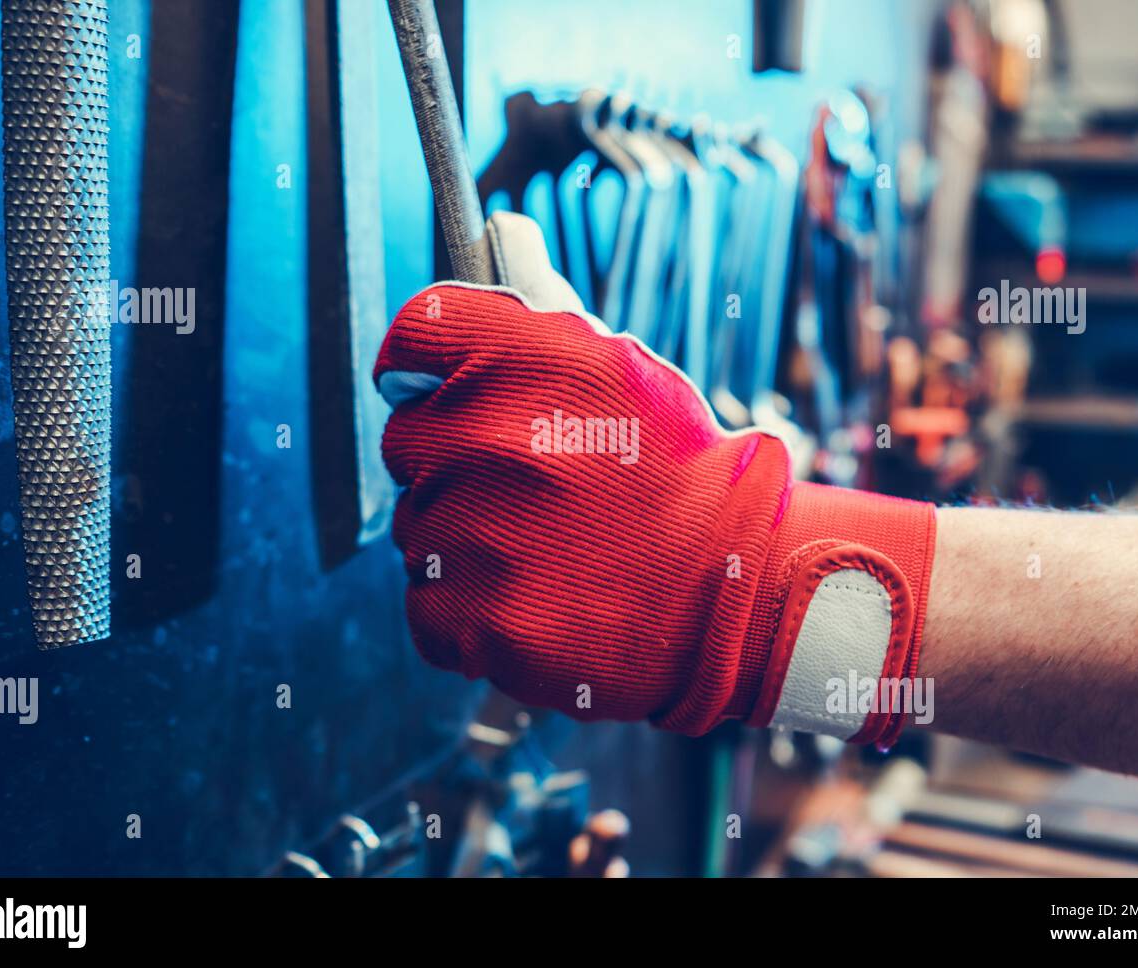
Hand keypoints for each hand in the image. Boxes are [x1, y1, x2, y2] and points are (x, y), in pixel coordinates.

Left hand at [375, 216, 935, 740]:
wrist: (732, 587)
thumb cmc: (675, 469)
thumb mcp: (618, 367)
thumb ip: (542, 299)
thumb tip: (500, 229)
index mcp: (511, 357)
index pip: (409, 340)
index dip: (423, 371)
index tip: (444, 395)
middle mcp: (475, 435)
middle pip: (405, 443)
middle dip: (454, 461)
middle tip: (530, 490)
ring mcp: (464, 532)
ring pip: (418, 530)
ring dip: (464, 539)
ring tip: (548, 549)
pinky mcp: (466, 617)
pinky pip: (430, 606)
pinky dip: (469, 611)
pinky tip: (536, 599)